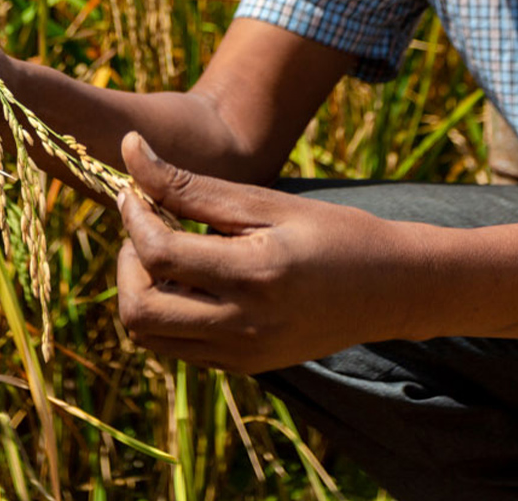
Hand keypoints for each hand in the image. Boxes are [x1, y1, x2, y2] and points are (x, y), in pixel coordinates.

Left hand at [115, 132, 418, 374]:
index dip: (133, 216)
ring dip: (139, 291)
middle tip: (148, 226)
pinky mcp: (242, 366)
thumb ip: (192, 186)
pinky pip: (177, 347)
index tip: (135, 188)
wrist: (391, 290)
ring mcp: (241, 354)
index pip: (159, 255)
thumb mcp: (266, 201)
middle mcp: (243, 325)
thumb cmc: (332, 232)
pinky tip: (191, 278)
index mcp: (254, 275)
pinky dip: (166, 312)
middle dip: (126, 263)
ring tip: (166, 252)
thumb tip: (129, 150)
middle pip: (138, 311)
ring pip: (148, 337)